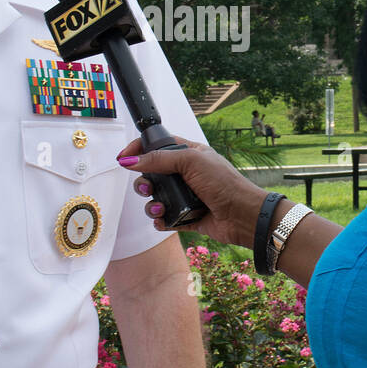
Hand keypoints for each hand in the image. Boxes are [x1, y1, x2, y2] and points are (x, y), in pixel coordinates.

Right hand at [116, 136, 268, 248]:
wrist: (242, 216)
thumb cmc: (224, 184)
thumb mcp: (191, 161)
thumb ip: (159, 159)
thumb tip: (130, 160)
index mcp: (189, 155)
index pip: (158, 147)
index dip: (139, 150)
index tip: (124, 158)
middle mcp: (186, 175)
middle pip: (152, 175)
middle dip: (144, 182)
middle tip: (148, 187)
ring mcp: (186, 196)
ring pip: (156, 198)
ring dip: (152, 204)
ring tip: (160, 208)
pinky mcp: (186, 217)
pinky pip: (164, 218)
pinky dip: (160, 220)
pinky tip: (163, 220)